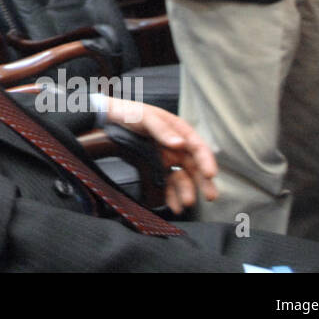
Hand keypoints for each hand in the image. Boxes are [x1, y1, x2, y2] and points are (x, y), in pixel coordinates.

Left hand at [105, 97, 218, 213]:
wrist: (108, 119)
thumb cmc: (129, 113)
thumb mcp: (145, 117)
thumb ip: (162, 130)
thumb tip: (179, 143)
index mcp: (179, 131)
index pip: (198, 147)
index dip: (207, 161)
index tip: (210, 174)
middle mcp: (176, 146)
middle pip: (195, 166)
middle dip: (204, 182)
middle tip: (210, 196)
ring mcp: (167, 158)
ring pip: (182, 177)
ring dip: (186, 191)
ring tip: (186, 203)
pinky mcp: (156, 167)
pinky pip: (167, 183)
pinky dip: (171, 195)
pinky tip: (174, 205)